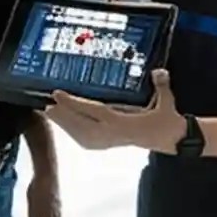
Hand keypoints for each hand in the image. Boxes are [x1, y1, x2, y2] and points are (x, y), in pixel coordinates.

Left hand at [45, 70, 185, 152]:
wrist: (170, 141)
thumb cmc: (166, 120)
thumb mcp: (167, 101)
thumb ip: (162, 86)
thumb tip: (160, 72)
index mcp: (122, 123)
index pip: (93, 111)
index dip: (73, 103)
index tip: (57, 94)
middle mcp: (112, 134)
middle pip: (80, 125)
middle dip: (63, 115)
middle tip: (47, 104)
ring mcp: (108, 142)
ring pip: (80, 134)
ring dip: (64, 124)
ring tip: (50, 113)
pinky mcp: (108, 145)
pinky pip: (85, 140)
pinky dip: (73, 133)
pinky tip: (66, 127)